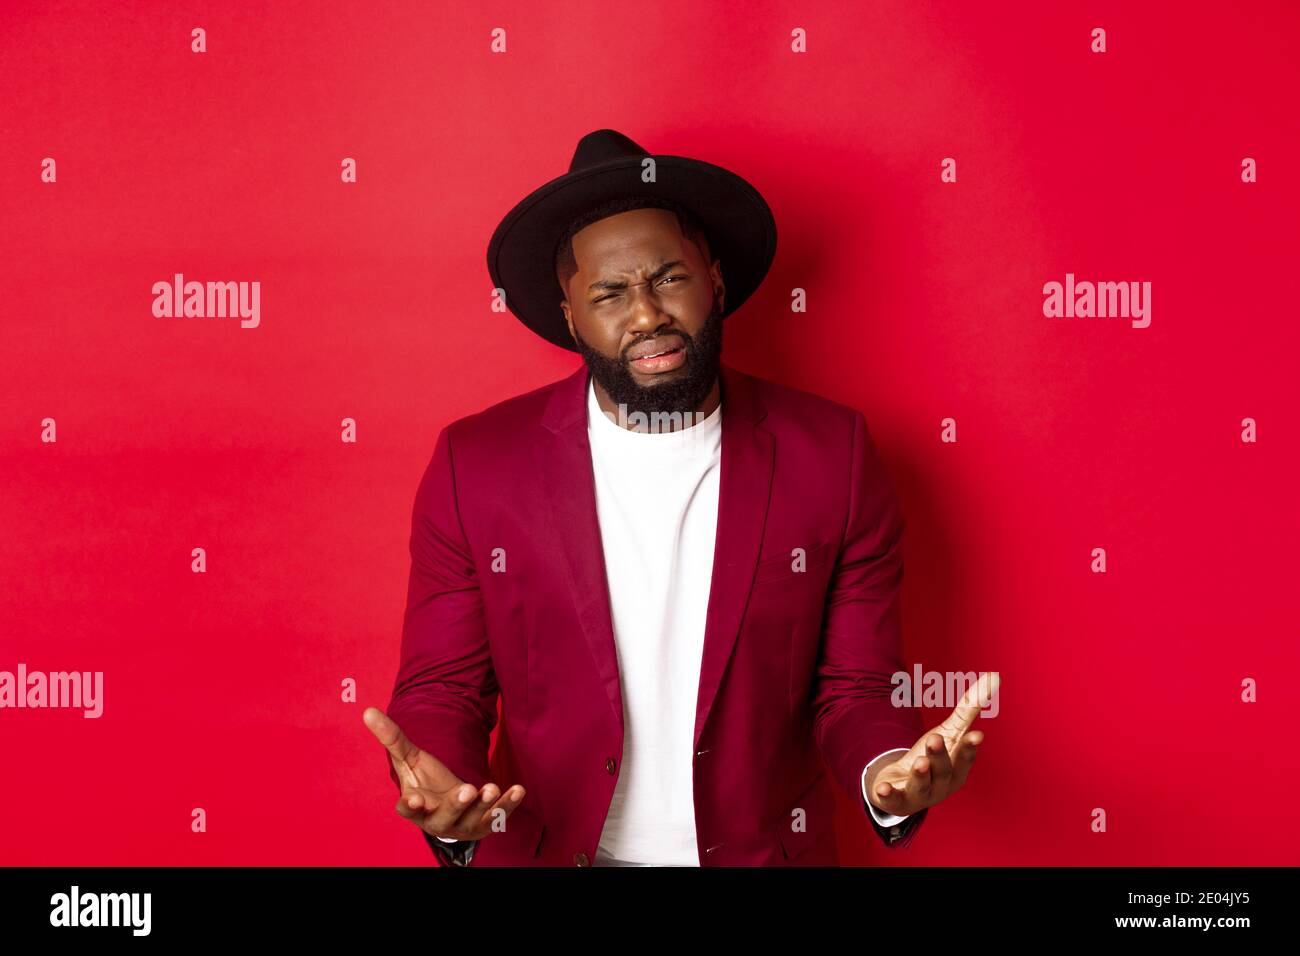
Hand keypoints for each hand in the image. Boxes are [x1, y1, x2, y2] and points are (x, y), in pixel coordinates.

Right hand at [363, 706, 526, 841]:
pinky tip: (518, 789)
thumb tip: (367, 711)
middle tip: (467, 790)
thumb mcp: (409, 759)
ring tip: (491, 788)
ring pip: (474, 819)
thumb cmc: (425, 780)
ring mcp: (463, 825)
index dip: (411, 806)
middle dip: (455, 805)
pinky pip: (499, 816)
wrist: (450, 803)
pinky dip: (509, 804)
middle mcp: (437, 821)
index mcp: (415, 807)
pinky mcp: (485, 824)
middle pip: (444, 817)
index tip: (416, 798)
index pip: (408, 810)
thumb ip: (392, 738)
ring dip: (484, 805)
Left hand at [865, 671, 998, 817]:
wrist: (905, 788)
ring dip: (921, 774)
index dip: (969, 749)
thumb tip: (993, 677)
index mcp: (957, 770)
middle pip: (943, 770)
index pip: (964, 759)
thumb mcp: (949, 733)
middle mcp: (942, 786)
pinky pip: (893, 799)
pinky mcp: (897, 800)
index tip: (976, 735)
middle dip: (940, 756)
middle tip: (935, 738)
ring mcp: (919, 795)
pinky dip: (888, 795)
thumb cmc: (933, 758)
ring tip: (920, 762)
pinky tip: (883, 789)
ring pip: (922, 785)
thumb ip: (969, 709)